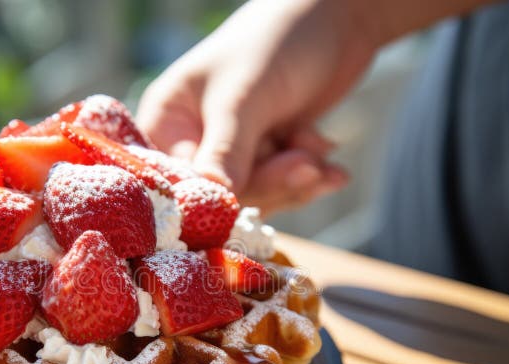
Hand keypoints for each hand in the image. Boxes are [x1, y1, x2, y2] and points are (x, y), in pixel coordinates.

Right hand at [137, 0, 378, 214]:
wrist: (339, 19)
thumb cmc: (277, 42)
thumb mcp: (245, 95)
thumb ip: (226, 148)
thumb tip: (212, 198)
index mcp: (169, 118)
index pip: (177, 178)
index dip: (210, 194)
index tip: (245, 197)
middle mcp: (195, 139)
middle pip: (222, 194)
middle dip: (269, 180)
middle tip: (305, 164)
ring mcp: (235, 150)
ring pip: (257, 196)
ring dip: (294, 181)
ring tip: (317, 153)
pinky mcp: (269, 157)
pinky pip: (282, 190)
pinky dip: (309, 178)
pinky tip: (330, 166)